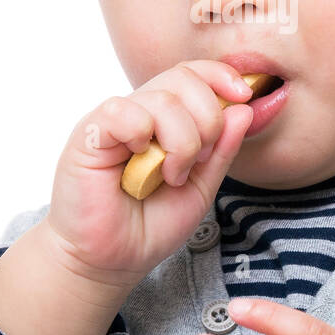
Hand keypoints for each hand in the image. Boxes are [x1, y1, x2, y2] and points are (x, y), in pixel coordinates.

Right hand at [46, 60, 256, 282]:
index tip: (244, 96)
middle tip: (198, 161)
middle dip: (208, 120)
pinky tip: (140, 159)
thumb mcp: (202, 187)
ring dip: (181, 141)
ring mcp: (114, 121)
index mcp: (166, 119)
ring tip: (172, 175)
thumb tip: (244, 108)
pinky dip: (141, 133)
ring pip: (162, 99)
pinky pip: (121, 111)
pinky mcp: (89, 135)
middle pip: (184, 80)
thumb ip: (222, 149)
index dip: (221, 76)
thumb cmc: (150, 225)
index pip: (193, 73)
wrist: (111, 261)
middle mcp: (140, 112)